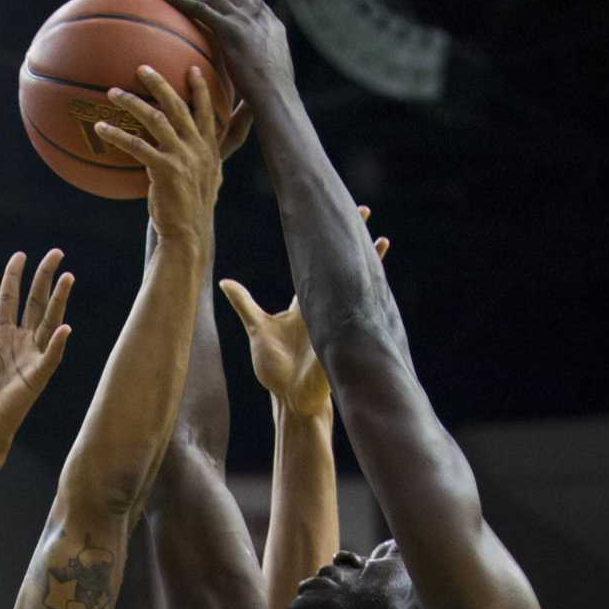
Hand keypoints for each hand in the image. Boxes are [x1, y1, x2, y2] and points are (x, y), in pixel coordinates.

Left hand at [0, 250, 73, 456]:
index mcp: (1, 336)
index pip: (10, 299)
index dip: (14, 277)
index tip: (20, 255)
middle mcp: (20, 343)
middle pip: (36, 303)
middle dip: (46, 278)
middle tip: (56, 253)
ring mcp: (31, 359)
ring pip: (49, 323)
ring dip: (59, 301)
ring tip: (68, 277)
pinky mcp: (36, 378)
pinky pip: (50, 357)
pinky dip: (57, 344)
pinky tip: (65, 327)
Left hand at [96, 64, 221, 241]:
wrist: (187, 236)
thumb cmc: (190, 213)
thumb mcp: (206, 184)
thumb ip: (203, 163)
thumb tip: (193, 155)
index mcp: (209, 150)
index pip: (206, 112)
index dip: (199, 90)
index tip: (192, 68)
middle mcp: (197, 148)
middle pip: (178, 106)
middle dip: (160, 84)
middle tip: (142, 68)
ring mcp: (182, 157)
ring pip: (156, 119)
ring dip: (132, 102)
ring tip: (113, 92)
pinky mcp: (164, 170)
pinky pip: (137, 145)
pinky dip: (117, 134)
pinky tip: (101, 128)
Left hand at [160, 0, 295, 108]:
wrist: (275, 94)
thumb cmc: (276, 99)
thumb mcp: (275, 82)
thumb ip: (265, 77)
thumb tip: (260, 92)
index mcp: (273, 28)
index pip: (257, 5)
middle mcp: (258, 18)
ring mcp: (244, 20)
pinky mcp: (228, 27)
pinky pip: (199, 8)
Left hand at [221, 208, 388, 414]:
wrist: (292, 398)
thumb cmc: (275, 369)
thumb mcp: (257, 329)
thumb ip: (244, 304)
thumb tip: (226, 281)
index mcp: (303, 305)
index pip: (315, 266)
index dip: (322, 244)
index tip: (328, 220)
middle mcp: (323, 306)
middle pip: (341, 265)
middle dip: (353, 239)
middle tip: (363, 210)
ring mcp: (336, 317)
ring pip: (356, 282)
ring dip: (371, 261)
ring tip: (383, 238)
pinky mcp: (343, 331)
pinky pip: (358, 306)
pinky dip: (369, 292)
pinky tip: (379, 276)